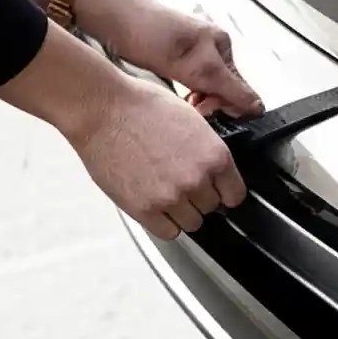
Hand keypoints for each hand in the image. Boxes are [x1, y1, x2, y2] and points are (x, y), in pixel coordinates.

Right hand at [68, 79, 245, 239]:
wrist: (102, 109)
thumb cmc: (140, 106)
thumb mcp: (191, 119)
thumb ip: (207, 149)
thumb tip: (216, 169)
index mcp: (215, 156)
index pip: (235, 195)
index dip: (224, 192)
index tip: (217, 191)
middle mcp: (197, 179)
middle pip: (212, 208)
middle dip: (199, 197)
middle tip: (181, 182)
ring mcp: (172, 197)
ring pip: (192, 223)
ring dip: (182, 212)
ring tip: (166, 192)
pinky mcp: (145, 209)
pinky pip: (168, 232)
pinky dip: (164, 222)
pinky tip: (156, 205)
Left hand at [74, 0, 262, 117]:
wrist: (110, 19)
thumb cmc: (147, 31)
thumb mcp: (195, 65)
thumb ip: (227, 87)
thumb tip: (255, 106)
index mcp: (222, 49)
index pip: (241, 92)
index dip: (226, 108)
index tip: (206, 113)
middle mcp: (208, 55)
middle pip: (222, 96)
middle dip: (208, 108)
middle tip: (190, 110)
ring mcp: (190, 61)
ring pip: (203, 97)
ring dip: (193, 107)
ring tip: (178, 105)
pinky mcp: (172, 68)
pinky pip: (187, 93)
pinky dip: (181, 102)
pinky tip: (169, 102)